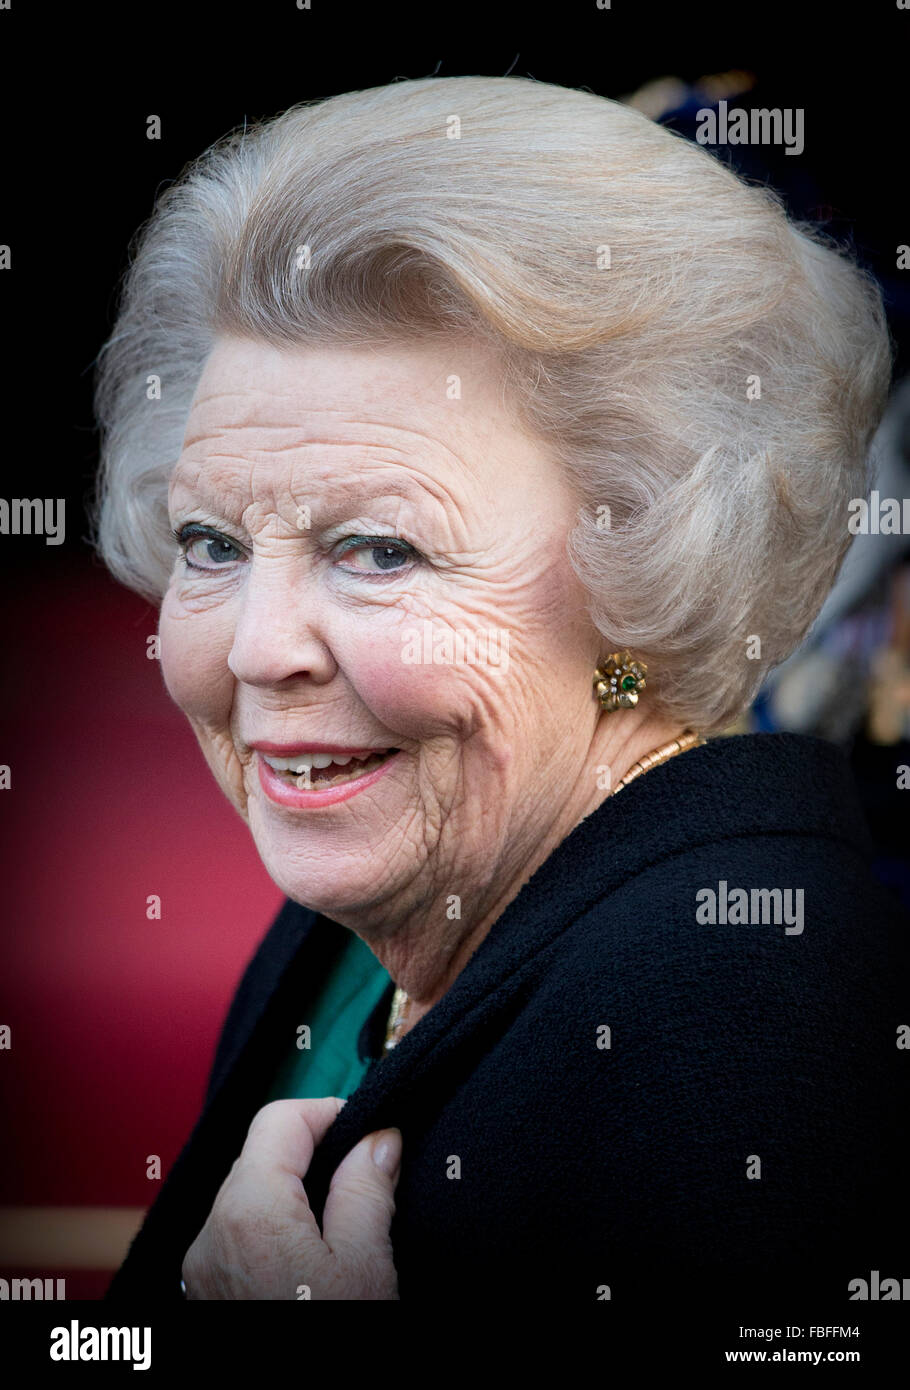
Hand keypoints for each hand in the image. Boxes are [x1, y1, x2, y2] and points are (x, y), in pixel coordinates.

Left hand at [182, 1097, 401, 1299]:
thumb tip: (378, 1139)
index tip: (371, 1132)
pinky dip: (277, 1233)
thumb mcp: (365, 1268)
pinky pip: (240, 1238)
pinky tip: (313, 1261)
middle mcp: (211, 1236)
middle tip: (368, 1179)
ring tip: (345, 1226)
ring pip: (253, 1199)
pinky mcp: (207, 1293)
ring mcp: (203, 1269)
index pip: (279, 1119)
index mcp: (249, 1213)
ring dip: (297, 1198)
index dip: (330, 1114)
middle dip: (317, 1158)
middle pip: (264, 1158)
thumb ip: (366, 1192)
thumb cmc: (335, 1340)